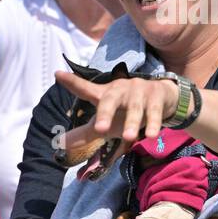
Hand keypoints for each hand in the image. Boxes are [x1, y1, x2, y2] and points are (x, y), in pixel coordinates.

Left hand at [54, 69, 180, 159]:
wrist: (160, 97)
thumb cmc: (125, 111)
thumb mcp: (105, 122)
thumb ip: (84, 133)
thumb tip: (58, 144)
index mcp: (104, 95)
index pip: (85, 89)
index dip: (72, 83)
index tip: (57, 74)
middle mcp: (119, 90)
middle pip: (109, 101)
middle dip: (105, 114)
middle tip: (100, 129)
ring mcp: (138, 92)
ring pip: (134, 109)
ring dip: (131, 123)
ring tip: (128, 137)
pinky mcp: (155, 97)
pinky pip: (154, 112)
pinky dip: (154, 123)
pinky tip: (151, 135)